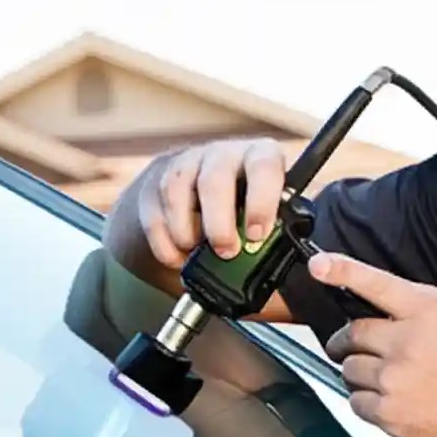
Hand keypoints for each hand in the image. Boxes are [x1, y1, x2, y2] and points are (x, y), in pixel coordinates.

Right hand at [138, 137, 285, 266]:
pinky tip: (177, 258)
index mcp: (260, 156)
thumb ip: (275, 240)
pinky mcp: (156, 179)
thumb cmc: (248, 209)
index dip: (260, 202)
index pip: (264, 166)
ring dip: (184, 231)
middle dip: (218, 224)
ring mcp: (186, 162)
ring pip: (175, 190)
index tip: (256, 235)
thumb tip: (282, 283)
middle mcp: (222, 153)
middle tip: (226, 252)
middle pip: (214, 180)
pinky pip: (154, 211)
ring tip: (196, 254)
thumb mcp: (269, 216)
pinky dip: (163, 242)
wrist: (205, 193)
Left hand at [309, 252, 436, 436]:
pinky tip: (395, 399)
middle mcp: (408, 343)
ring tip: (393, 378)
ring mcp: (395, 380)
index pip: (376, 284)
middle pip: (351, 333)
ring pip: (348, 368)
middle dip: (350, 341)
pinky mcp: (388, 413)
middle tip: (368, 348)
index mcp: (427, 312)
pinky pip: (354, 400)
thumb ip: (414, 300)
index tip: (318, 264)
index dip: (342, 270)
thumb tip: (370, 292)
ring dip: (361, 372)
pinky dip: (367, 400)